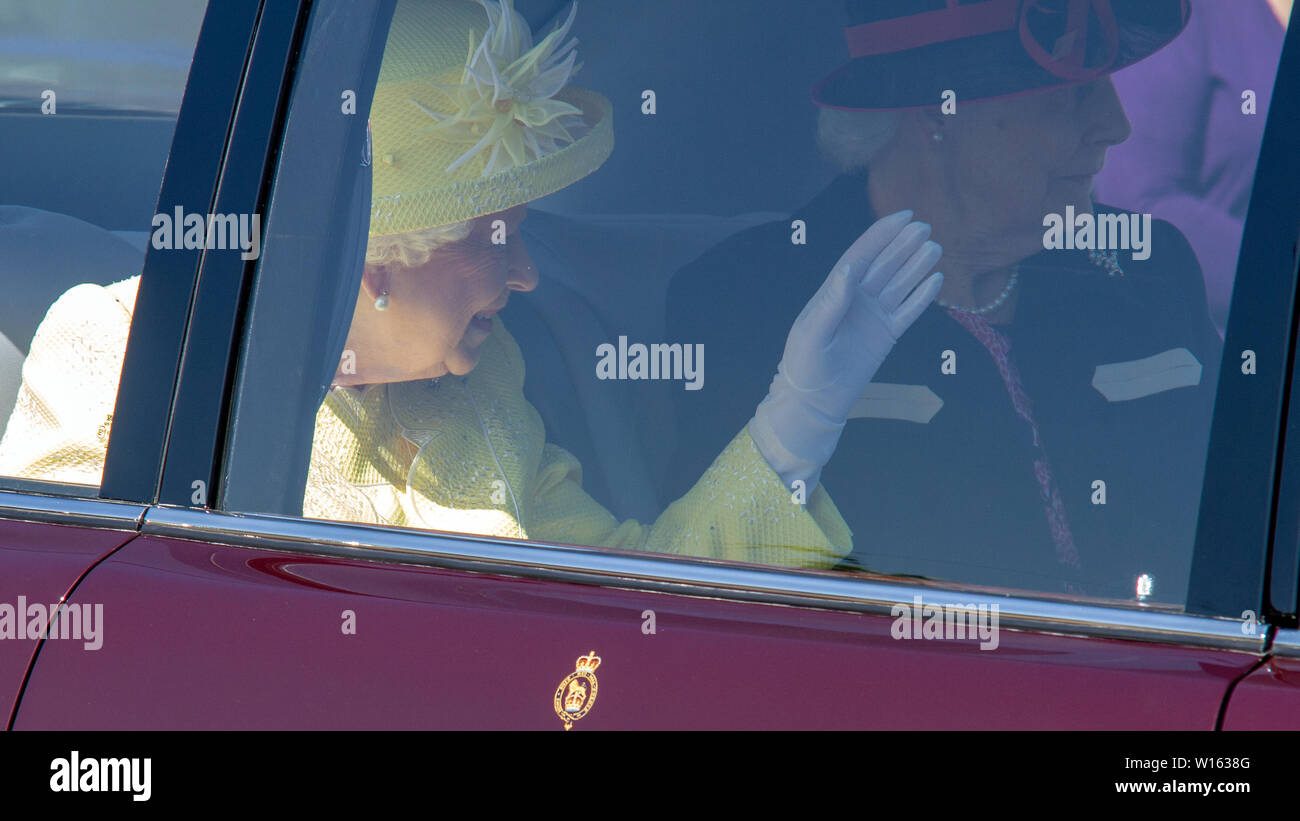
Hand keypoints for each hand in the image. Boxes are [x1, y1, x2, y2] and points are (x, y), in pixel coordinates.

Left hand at [748, 210, 942, 491]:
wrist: (814, 401)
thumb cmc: (803, 365)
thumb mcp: (811, 332)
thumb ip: (831, 301)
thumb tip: (847, 269)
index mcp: (834, 291)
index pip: (861, 255)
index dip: (881, 234)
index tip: (904, 216)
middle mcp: (856, 299)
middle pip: (884, 265)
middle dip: (903, 245)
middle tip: (925, 227)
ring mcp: (873, 316)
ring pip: (899, 284)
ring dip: (916, 266)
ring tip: (935, 248)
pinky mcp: (886, 335)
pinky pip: (908, 311)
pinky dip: (922, 297)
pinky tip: (936, 280)